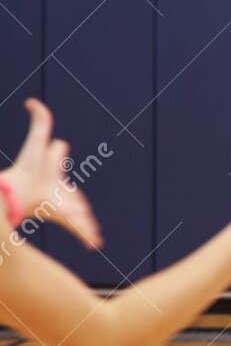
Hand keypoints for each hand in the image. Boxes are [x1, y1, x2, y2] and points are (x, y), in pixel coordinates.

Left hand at [2, 99, 101, 248]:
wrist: (21, 193)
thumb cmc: (30, 168)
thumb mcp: (38, 144)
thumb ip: (40, 122)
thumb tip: (32, 101)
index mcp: (53, 173)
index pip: (55, 163)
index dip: (55, 154)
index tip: (57, 146)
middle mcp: (60, 191)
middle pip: (73, 196)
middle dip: (77, 202)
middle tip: (82, 209)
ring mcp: (65, 206)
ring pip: (79, 214)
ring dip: (86, 224)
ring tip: (93, 235)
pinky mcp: (68, 219)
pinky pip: (80, 229)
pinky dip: (87, 236)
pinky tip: (94, 245)